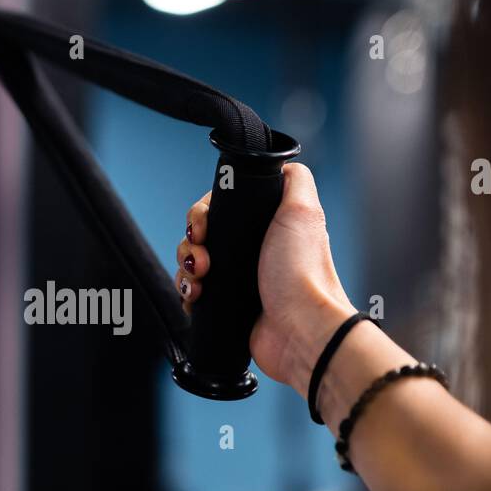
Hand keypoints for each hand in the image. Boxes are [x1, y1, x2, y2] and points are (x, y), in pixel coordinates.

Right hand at [174, 162, 355, 394]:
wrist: (301, 330)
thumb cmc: (304, 274)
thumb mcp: (304, 210)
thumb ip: (294, 179)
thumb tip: (280, 160)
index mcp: (266, 227)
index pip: (219, 208)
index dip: (203, 213)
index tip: (202, 225)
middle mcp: (251, 251)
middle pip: (201, 235)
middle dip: (191, 243)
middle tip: (202, 256)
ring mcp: (238, 280)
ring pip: (193, 264)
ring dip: (186, 269)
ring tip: (199, 280)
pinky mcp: (227, 307)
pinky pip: (192, 295)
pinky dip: (187, 293)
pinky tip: (195, 297)